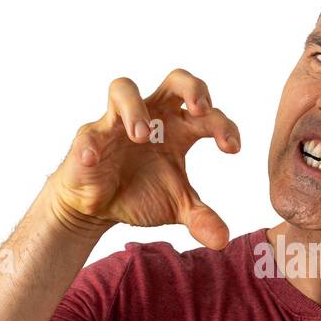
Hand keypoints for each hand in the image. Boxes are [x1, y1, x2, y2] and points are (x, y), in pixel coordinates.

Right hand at [46, 69, 241, 248]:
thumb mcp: (176, 208)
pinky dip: (91, 146)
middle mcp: (151, 118)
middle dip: (191, 87)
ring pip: (124, 89)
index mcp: (178, 129)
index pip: (206, 114)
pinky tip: (96, 161)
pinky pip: (88, 135)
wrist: (98, 206)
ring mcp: (117, 124)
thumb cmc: (141, 193)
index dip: (223, 125)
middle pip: (174, 81)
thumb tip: (223, 239)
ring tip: (140, 136)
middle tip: (200, 108)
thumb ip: (201, 219)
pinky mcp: (89, 138)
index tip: (232, 149)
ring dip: (134, 108)